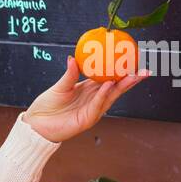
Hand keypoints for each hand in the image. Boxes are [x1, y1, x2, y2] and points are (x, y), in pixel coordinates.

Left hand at [23, 56, 147, 142]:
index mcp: (89, 90)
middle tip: (144, 70)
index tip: (132, 61)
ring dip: (121, 86)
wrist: (36, 124)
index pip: (109, 79)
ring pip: (111, 97)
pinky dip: (104, 95)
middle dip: (131, 80)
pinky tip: (110, 85)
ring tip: (132, 75)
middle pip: (116, 88)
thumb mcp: (60, 86)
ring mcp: (92, 110)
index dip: (121, 71)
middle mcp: (94, 100)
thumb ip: (69, 74)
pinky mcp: (87, 120)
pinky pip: (97, 105)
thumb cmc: (47, 106)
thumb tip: (73, 57)